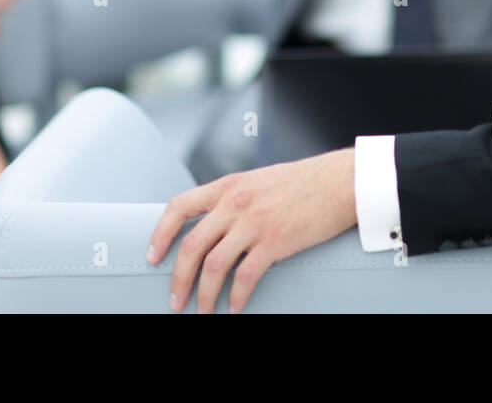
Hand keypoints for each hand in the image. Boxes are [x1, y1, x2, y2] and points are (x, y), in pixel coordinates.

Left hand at [146, 149, 357, 313]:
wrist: (338, 182)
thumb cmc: (302, 182)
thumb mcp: (257, 182)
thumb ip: (233, 199)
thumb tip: (213, 223)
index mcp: (227, 186)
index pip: (179, 207)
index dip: (161, 233)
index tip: (153, 256)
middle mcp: (235, 203)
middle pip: (192, 245)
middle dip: (178, 277)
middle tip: (174, 299)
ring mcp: (254, 222)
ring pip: (214, 265)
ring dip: (203, 294)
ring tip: (202, 310)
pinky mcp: (275, 242)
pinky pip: (245, 276)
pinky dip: (235, 296)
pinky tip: (234, 307)